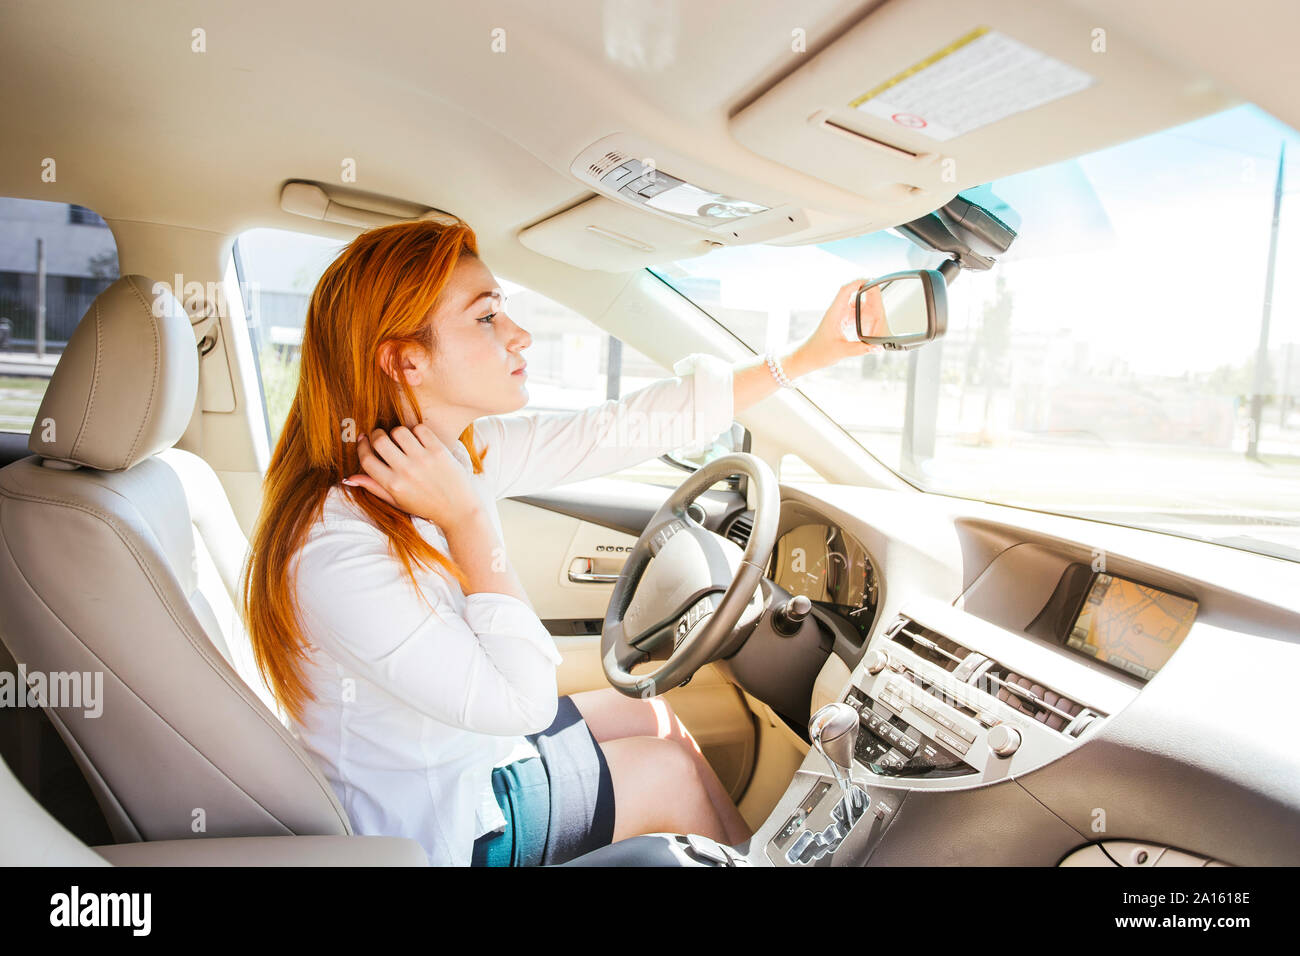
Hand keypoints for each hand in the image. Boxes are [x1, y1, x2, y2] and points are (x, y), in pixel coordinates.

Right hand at [344, 425, 481, 528]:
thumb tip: (348, 478)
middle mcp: (406, 471)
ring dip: (397, 432)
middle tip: (381, 436)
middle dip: (376, 435)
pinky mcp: (439, 451)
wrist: (459, 510)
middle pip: (379, 441)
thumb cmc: (426, 506)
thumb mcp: (397, 501)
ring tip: (402, 440)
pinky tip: (419, 440)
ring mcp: (423, 460)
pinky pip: (420, 429)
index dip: (362, 447)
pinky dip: (417, 431)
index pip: (366, 459)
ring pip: (399, 431)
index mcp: (393, 485)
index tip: (364, 441)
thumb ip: (373, 487)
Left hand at [791, 279, 885, 373]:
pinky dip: (861, 316)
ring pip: (853, 306)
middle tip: (879, 296)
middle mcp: (835, 312)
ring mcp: (837, 317)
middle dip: (866, 294)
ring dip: (865, 307)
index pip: (845, 290)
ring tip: (878, 310)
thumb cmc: (818, 352)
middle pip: (852, 296)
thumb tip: (877, 347)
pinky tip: (869, 322)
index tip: (870, 280)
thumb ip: (861, 349)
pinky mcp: (838, 323)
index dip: (857, 282)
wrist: (806, 357)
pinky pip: (852, 315)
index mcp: (834, 313)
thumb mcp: (841, 351)